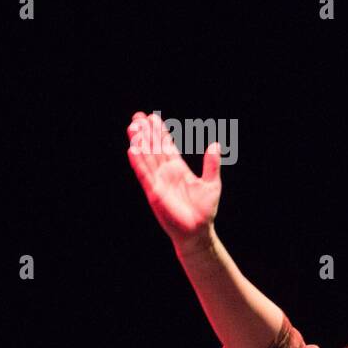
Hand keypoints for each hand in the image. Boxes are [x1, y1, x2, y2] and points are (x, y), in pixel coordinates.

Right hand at [126, 111, 221, 248]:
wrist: (198, 231)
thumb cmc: (204, 210)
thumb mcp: (212, 183)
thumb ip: (212, 165)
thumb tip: (215, 144)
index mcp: (178, 169)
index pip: (166, 147)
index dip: (160, 133)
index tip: (153, 117)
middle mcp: (166, 173)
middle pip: (153, 149)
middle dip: (147, 133)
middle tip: (138, 115)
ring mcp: (158, 182)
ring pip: (147, 158)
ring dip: (140, 143)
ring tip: (133, 126)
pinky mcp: (154, 193)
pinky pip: (144, 175)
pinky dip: (138, 162)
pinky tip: (132, 149)